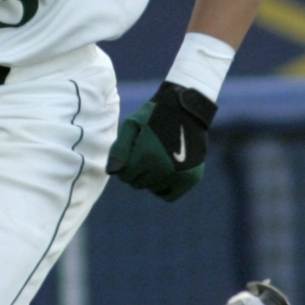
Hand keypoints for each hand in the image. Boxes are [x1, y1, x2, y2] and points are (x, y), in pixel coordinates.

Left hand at [106, 81, 216, 201]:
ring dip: (151, 178)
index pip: (125, 176)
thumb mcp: (131, 125)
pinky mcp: (191, 178)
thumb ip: (119, 150)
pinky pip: (169, 195)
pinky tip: (165, 172)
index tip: (133, 151)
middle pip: (138, 184)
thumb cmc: (154, 115)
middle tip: (147, 152)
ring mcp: (179, 175)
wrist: (187, 108)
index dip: (126, 165)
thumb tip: (113, 173)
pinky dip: (164, 187)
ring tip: (158, 157)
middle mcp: (164, 169)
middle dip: (138, 171)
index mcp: (147, 156)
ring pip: (153, 189)